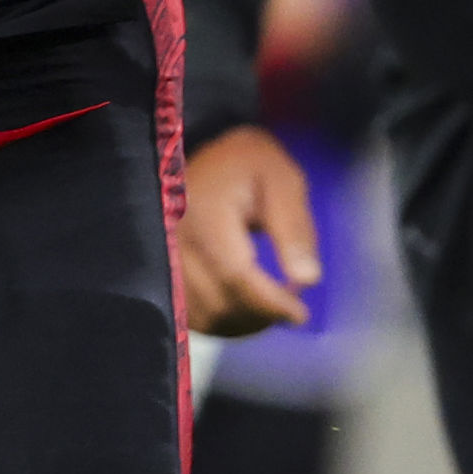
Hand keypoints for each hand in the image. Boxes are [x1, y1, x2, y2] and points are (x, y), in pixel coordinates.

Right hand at [177, 125, 321, 337]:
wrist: (205, 151)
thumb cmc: (248, 164)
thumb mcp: (283, 180)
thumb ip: (295, 227)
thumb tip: (308, 279)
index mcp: (205, 214)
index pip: (235, 274)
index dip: (270, 302)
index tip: (299, 312)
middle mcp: (176, 241)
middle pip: (219, 303)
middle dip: (261, 314)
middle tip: (290, 305)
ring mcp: (165, 258)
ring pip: (205, 316)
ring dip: (243, 322)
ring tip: (270, 307)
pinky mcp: (164, 271)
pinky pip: (192, 314)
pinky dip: (223, 320)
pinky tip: (245, 309)